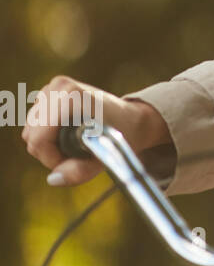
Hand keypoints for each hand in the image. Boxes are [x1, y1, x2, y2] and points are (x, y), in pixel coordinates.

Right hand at [21, 75, 170, 187]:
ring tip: (74, 141)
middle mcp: (59, 87)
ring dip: (48, 142)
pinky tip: (68, 131)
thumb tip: (53, 179)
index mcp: (70, 97)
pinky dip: (47, 132)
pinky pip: (34, 122)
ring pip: (30, 130)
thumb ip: (79, 171)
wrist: (131, 117)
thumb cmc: (121, 135)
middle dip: (49, 150)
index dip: (51, 157)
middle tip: (76, 151)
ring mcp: (53, 86)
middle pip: (31, 135)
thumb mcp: (104, 157)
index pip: (38, 139)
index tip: (73, 159)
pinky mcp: (50, 90)